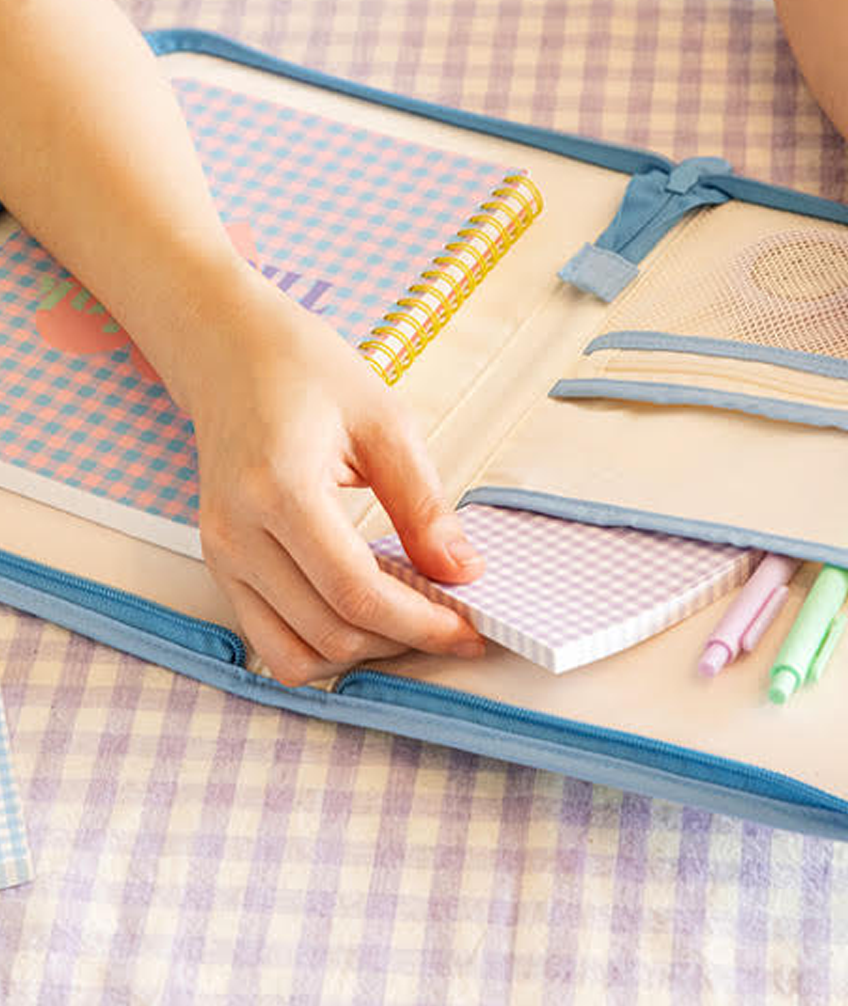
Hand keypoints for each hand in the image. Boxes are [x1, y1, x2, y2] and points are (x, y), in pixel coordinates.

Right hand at [160, 264, 486, 685]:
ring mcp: (220, 556)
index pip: (356, 592)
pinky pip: (270, 641)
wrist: (230, 352)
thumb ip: (423, 504)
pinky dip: (322, 645)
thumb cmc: (306, 372)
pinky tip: (366, 613)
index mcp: (280, 489)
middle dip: (403, 640)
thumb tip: (462, 572)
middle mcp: (237, 534)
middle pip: (329, 631)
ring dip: (363, 652)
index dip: (421, 623)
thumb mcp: (385, 422)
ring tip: (411, 620)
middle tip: (455, 622)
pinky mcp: (218, 566)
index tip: (469, 630)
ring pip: (296, 653)